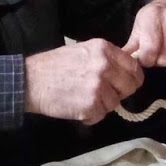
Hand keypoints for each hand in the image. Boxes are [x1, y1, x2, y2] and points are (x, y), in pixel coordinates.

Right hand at [24, 39, 145, 123]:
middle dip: (119, 93)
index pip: (134, 67)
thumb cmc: (54, 65)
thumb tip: (125, 70)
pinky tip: (77, 107)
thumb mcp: (83, 50)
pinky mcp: (91, 104)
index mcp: (104, 49)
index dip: (132, 78)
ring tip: (84, 99)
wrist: (31, 81)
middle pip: (130, 86)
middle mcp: (105, 66)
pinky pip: (101, 115)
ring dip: (103, 105)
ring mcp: (99, 86)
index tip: (125, 83)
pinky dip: (91, 115)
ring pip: (115, 103)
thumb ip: (106, 58)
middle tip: (103, 94)